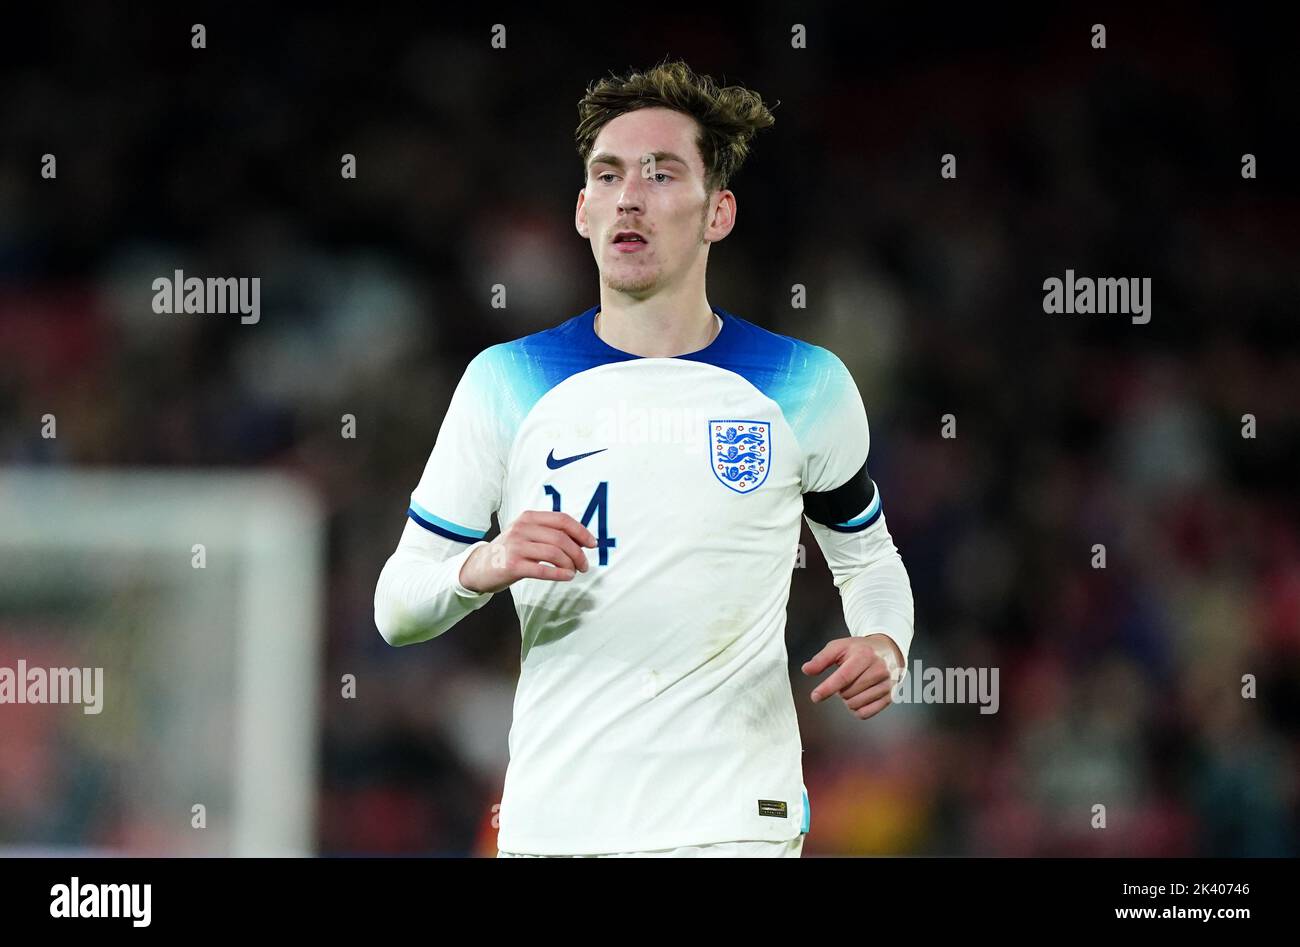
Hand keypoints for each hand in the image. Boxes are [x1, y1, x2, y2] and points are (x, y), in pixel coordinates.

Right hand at [459, 510, 597, 593]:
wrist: (479, 567)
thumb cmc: (509, 550)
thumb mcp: (526, 533)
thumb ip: (549, 532)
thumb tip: (581, 539)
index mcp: (528, 517)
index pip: (562, 520)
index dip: (581, 531)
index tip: (592, 543)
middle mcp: (521, 529)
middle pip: (561, 538)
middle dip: (578, 553)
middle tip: (584, 564)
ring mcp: (516, 547)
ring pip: (554, 553)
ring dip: (570, 564)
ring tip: (574, 571)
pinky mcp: (512, 565)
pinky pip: (543, 569)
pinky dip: (560, 574)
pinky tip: (567, 576)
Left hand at [801, 634, 902, 719]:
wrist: (888, 650)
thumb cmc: (859, 649)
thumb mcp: (839, 647)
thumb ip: (821, 659)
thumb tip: (806, 670)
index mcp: (865, 655)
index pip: (844, 676)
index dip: (827, 688)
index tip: (815, 696)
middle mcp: (879, 670)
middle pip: (848, 693)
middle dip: (838, 690)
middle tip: (844, 680)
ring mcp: (886, 684)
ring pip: (855, 704)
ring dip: (847, 700)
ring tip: (852, 686)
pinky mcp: (890, 696)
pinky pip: (866, 713)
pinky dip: (856, 709)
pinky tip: (858, 697)